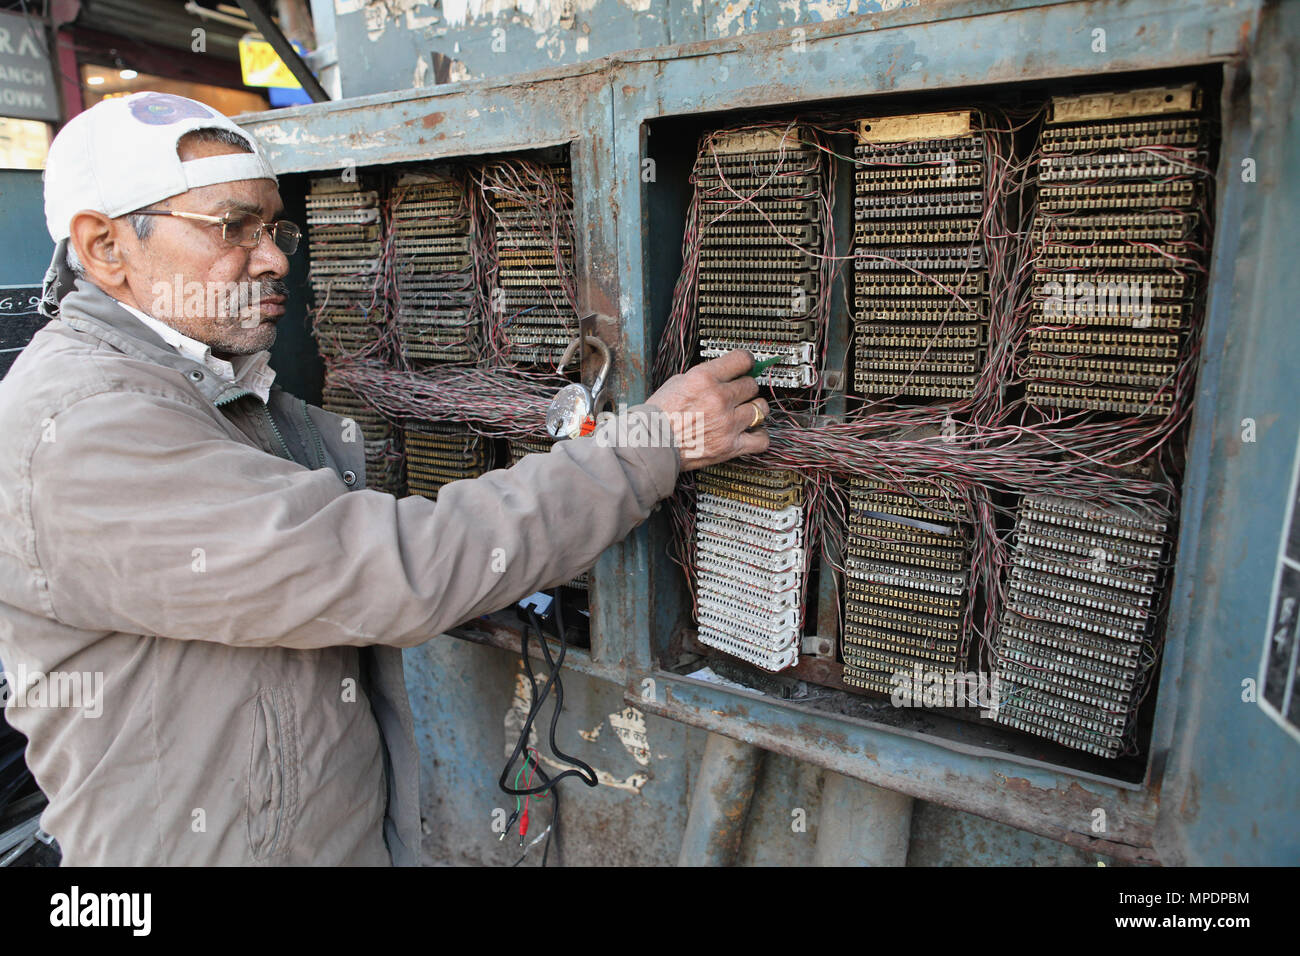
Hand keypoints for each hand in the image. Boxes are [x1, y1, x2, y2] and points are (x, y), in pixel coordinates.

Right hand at [646, 350, 769, 470]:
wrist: (650, 445)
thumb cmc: (658, 416)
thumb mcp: (677, 382)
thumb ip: (704, 377)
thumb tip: (724, 374)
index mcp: (704, 378)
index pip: (742, 360)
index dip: (746, 362)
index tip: (747, 366)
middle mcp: (719, 399)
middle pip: (752, 385)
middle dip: (745, 388)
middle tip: (737, 394)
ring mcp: (727, 424)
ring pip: (760, 409)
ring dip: (754, 409)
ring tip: (745, 412)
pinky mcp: (730, 446)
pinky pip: (761, 439)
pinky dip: (759, 435)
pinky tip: (751, 432)